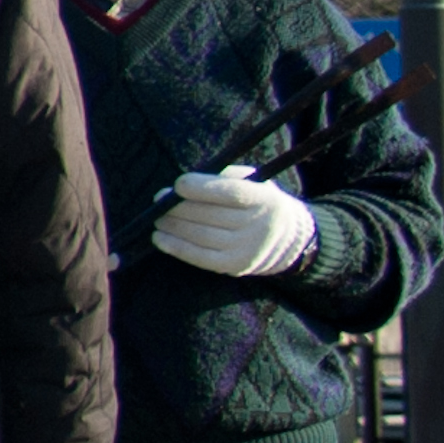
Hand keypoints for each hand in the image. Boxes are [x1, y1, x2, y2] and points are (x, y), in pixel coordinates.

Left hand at [154, 169, 314, 278]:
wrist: (287, 238)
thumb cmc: (258, 201)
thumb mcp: (253, 181)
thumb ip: (225, 177)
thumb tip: (185, 184)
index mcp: (265, 199)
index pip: (232, 193)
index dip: (202, 188)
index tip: (178, 184)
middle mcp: (259, 225)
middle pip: (210, 215)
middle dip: (178, 207)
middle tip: (158, 199)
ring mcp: (247, 249)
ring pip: (201, 236)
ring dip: (173, 226)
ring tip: (156, 217)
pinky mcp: (235, 266)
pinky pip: (200, 257)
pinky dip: (176, 247)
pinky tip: (159, 238)